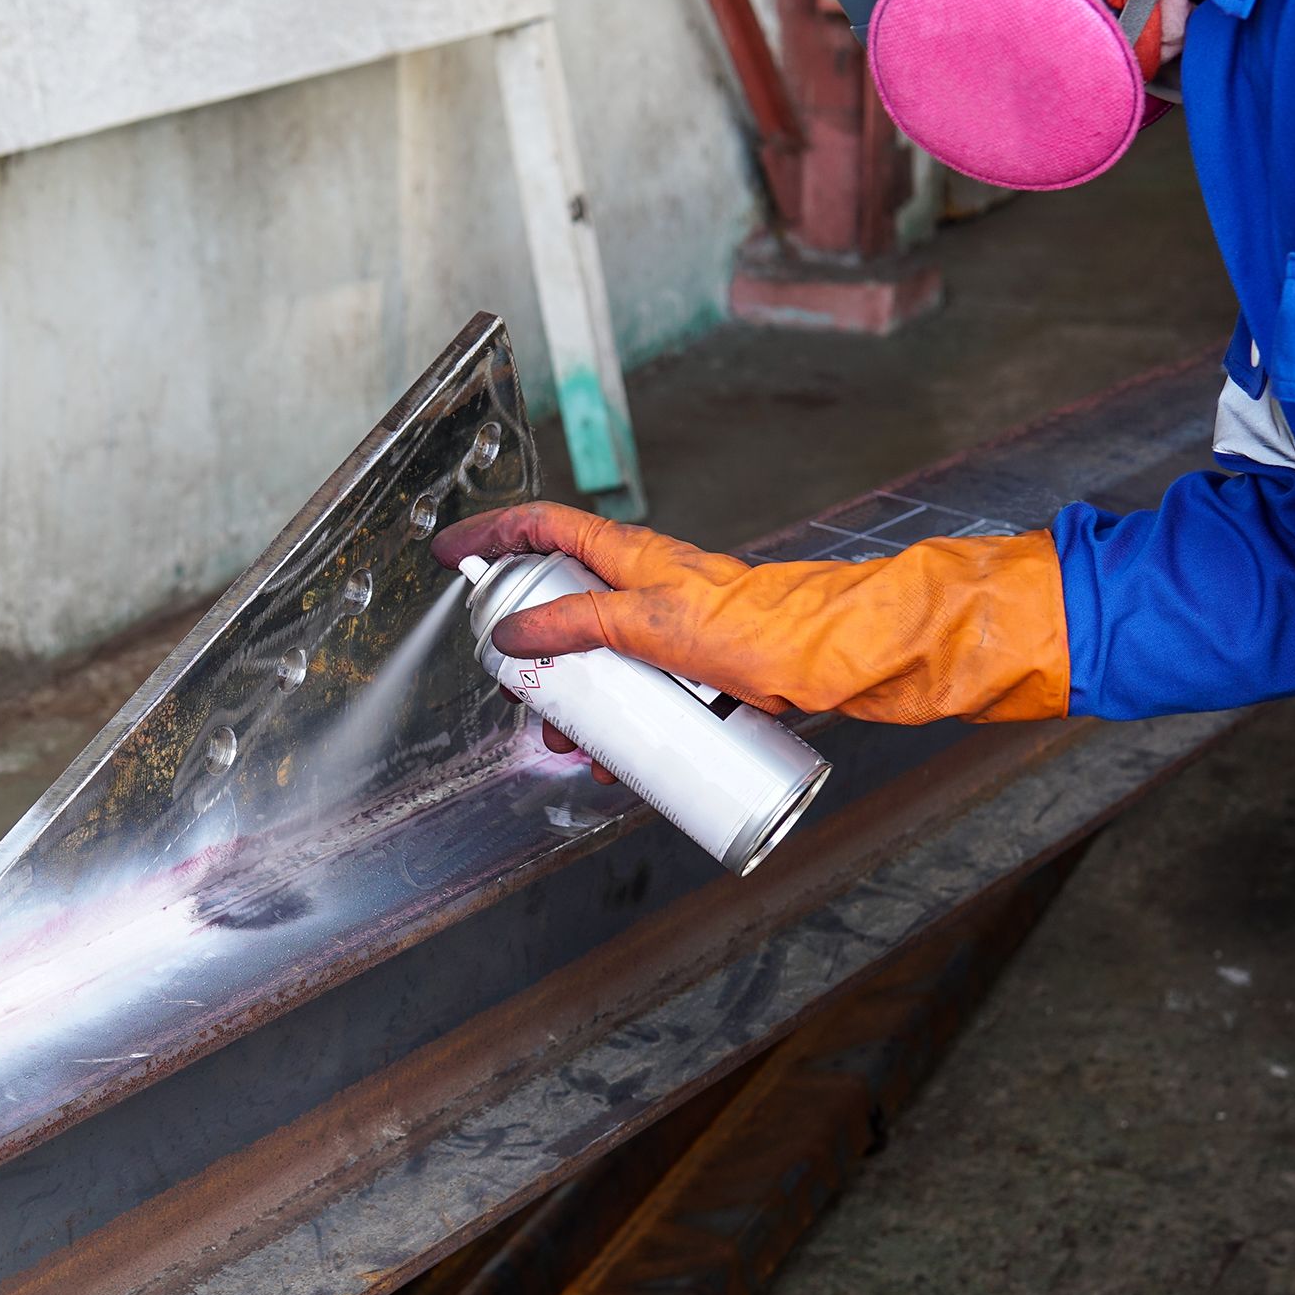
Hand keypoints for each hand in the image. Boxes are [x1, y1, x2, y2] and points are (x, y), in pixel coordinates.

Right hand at [435, 501, 1071, 727]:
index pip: (544, 528)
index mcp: (631, 557)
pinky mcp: (699, 671)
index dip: (492, 536)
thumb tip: (512, 632)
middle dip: (528, 648)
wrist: (846, 661)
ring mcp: (673, 630)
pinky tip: (621, 766)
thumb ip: (579, 624)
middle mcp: (648, 587)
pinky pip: (642, 695)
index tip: (449, 555)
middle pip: (564, 604)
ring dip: (575, 700)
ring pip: (601, 659)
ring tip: (566, 742)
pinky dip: (623, 728)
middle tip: (511, 686)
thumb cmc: (766, 630)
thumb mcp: (654, 624)